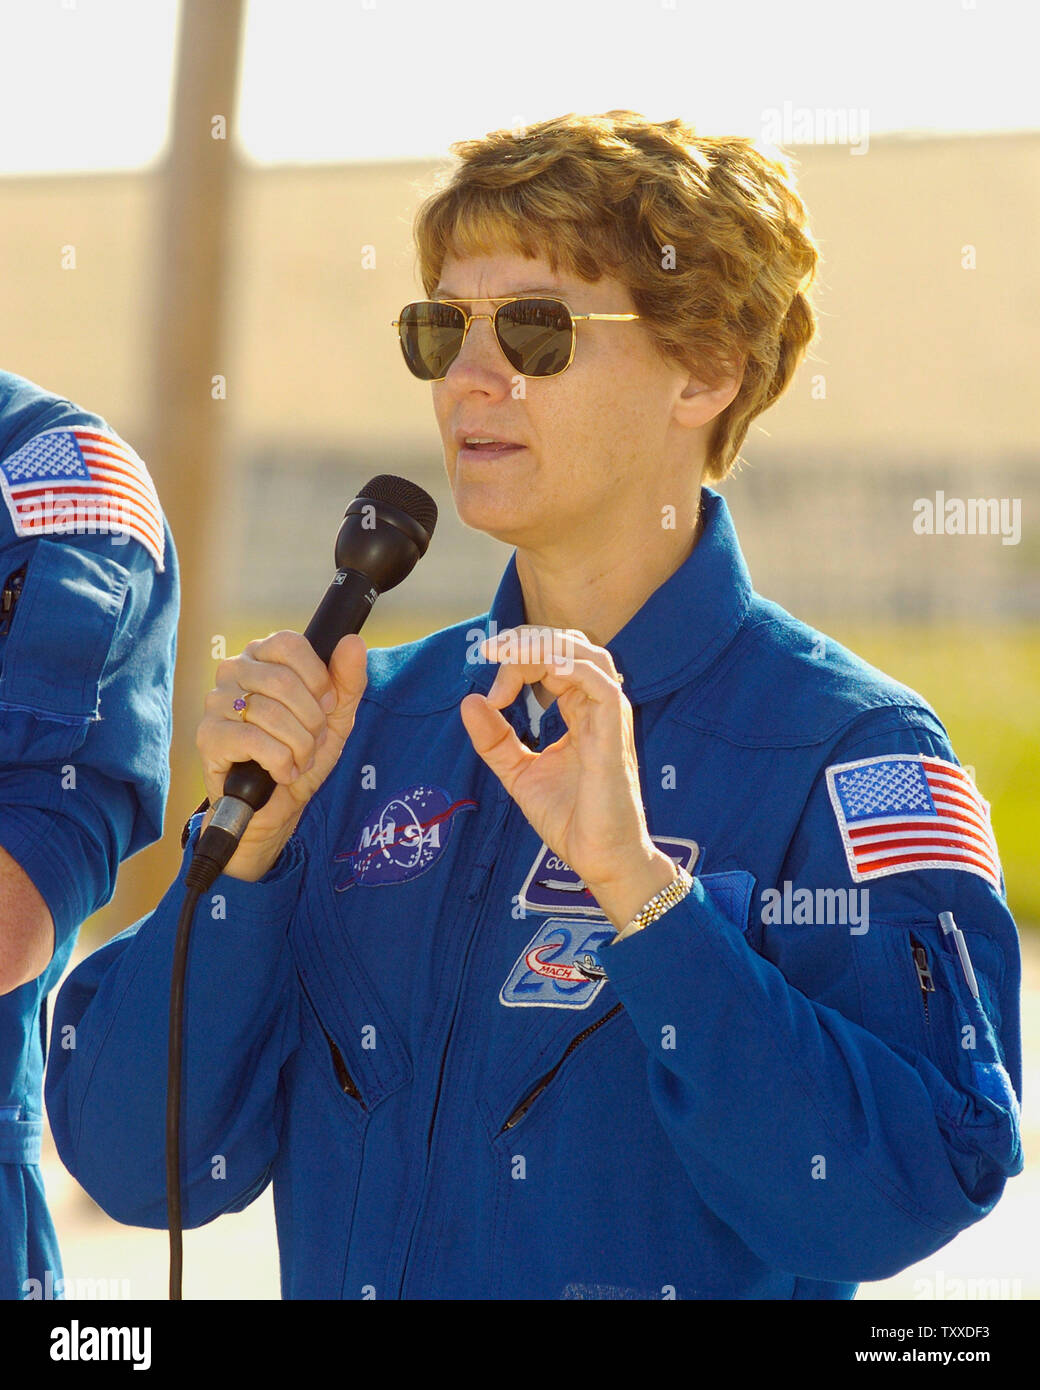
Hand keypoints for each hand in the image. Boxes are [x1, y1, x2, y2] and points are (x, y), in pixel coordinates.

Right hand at [196, 630, 367, 880]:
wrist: (275, 804)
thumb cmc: (301, 752)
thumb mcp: (336, 717)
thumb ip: (348, 680)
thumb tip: (352, 641)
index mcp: (262, 655)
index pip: (289, 643)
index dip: (317, 679)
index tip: (326, 707)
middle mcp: (233, 671)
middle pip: (283, 681)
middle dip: (311, 720)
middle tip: (313, 741)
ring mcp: (216, 702)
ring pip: (271, 713)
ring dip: (299, 746)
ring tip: (299, 760)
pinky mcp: (208, 736)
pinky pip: (253, 740)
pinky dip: (280, 763)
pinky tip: (282, 773)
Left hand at [459, 626, 674, 925]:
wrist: (599, 857)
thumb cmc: (571, 818)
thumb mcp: (519, 772)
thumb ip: (495, 739)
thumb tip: (470, 701)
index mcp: (581, 712)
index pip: (554, 662)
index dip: (518, 663)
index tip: (491, 697)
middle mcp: (598, 707)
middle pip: (570, 646)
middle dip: (528, 641)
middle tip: (491, 651)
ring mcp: (609, 717)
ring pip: (587, 654)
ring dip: (544, 646)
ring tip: (508, 654)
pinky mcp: (614, 732)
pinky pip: (600, 682)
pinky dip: (569, 666)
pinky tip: (541, 669)